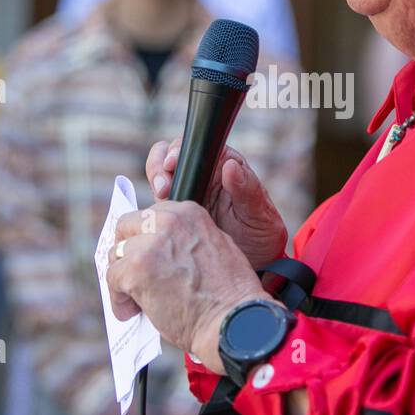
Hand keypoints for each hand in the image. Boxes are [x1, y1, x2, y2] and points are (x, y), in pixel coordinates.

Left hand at [106, 199, 274, 372]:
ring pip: (116, 255)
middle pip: (126, 227)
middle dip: (126, 250)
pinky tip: (130, 311)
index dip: (144, 237)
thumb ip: (187, 238)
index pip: (150, 215)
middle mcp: (167, 222)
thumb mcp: (216, 246)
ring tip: (134, 299)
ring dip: (122, 278)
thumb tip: (162, 245)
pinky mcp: (136, 270)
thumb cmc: (229, 293)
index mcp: (188, 213)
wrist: (232, 320)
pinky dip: (119, 300)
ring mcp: (150, 245)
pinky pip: (112, 280)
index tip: (145, 255)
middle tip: (131, 273)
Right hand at [145, 138, 286, 269]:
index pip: (197, 148)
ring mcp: (188, 193)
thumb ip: (247, 189)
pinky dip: (152, 206)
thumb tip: (230, 166)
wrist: (256, 266)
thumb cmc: (261, 235)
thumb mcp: (259, 214)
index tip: (173, 163)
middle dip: (160, 165)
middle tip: (163, 186)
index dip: (180, 150)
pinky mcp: (176, 214)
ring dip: (155, 181)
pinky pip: (158, 204)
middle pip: (170, 156)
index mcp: (224, 166)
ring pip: (161, 176)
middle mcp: (203, 176)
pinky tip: (157, 217)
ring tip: (161, 196)